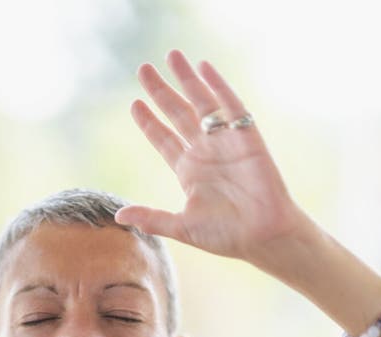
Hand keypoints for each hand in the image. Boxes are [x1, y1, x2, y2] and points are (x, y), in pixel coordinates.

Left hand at [115, 50, 303, 261]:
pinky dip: (218, 87)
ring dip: (187, 80)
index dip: (149, 122)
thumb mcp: (181, 227)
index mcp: (188, 171)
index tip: (134, 104)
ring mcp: (225, 143)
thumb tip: (118, 215)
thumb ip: (151, 218)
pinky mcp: (246, 138)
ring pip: (202, 104)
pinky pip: (231, 107)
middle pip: (177, 114)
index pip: (163, 139)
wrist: (262, 236)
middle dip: (160, 92)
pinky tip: (204, 68)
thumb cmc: (225, 236)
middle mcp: (204, 152)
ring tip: (172, 56)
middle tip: (143, 69)